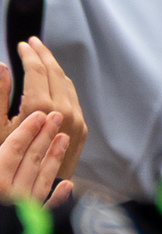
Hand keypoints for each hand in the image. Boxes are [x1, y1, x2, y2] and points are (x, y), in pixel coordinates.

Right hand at [11, 37, 85, 201]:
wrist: (37, 190)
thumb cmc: (11, 160)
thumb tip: (0, 66)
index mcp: (42, 108)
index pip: (37, 70)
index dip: (29, 54)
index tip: (23, 45)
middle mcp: (64, 111)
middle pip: (55, 73)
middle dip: (44, 55)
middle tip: (33, 43)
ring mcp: (76, 119)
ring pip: (67, 84)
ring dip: (55, 68)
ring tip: (42, 58)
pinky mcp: (82, 128)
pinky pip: (73, 98)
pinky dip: (63, 84)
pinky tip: (54, 81)